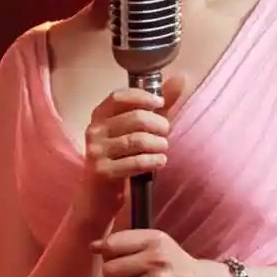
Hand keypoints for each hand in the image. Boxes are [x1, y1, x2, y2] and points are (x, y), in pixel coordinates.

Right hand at [74, 80, 180, 223]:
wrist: (98, 197)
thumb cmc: (121, 158)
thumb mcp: (137, 130)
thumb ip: (158, 106)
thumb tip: (181, 78)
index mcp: (99, 115)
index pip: (119, 96)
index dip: (143, 97)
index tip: (161, 104)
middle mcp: (94, 130)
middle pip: (135, 118)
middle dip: (159, 124)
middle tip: (167, 133)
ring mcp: (96, 151)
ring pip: (137, 140)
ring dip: (158, 144)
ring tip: (163, 149)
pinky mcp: (102, 171)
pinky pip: (135, 162)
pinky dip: (153, 161)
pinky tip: (160, 162)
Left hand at [91, 229, 229, 276]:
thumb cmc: (177, 264)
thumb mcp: (157, 245)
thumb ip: (126, 243)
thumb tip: (92, 246)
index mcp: (154, 239)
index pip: (113, 244)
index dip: (107, 254)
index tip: (114, 258)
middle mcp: (156, 258)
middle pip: (110, 269)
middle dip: (114, 276)